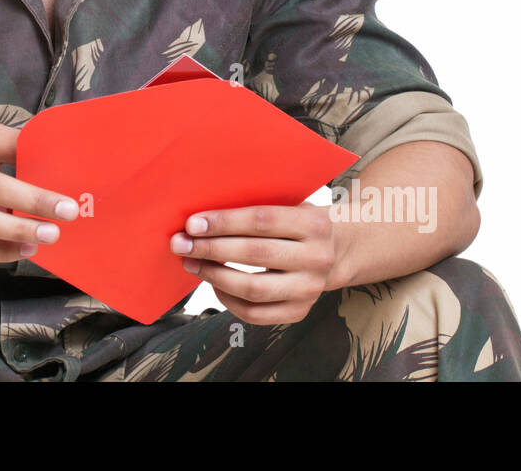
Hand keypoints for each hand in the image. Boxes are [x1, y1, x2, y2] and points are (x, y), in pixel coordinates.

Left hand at [170, 203, 336, 325]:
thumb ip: (256, 209)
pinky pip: (256, 314)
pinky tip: (214, 285)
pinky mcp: (300, 311)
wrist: (339, 250)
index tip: (192, 224)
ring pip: (253, 289)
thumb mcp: (291, 206)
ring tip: (191, 263)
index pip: (261, 221)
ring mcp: (310, 289)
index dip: (224, 222)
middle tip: (181, 244)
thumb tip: (202, 219)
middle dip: (210, 249)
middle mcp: (316, 258)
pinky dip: (228, 300)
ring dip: (214, 276)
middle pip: (254, 254)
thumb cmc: (300, 223)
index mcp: (313, 224)